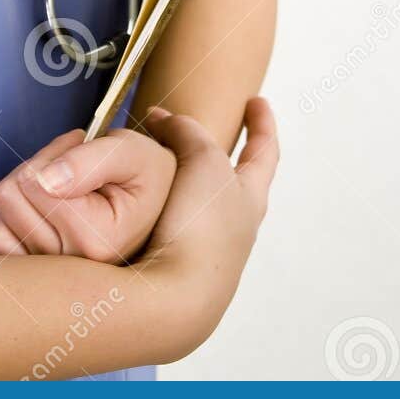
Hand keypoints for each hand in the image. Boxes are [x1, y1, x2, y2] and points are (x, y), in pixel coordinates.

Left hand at [0, 124, 177, 262]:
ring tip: (59, 188)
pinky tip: (41, 211)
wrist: (158, 202)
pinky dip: (9, 219)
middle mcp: (72, 270)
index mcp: (97, 243)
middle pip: (11, 196)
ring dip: (23, 192)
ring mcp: (51, 279)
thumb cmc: (143, 173)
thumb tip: (43, 182)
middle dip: (36, 170)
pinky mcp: (35, 280)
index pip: (35, 182)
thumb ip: (88, 161)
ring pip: (0, 217)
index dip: (54, 155)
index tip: (83, 151)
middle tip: (72, 169)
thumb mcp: (129, 152)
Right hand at [138, 98, 279, 349]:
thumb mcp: (202, 159)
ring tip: (150, 160)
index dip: (262, 125)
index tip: (258, 102)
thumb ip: (186, 130)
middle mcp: (235, 226)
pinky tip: (134, 198)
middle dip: (211, 153)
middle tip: (187, 132)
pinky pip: (166, 221)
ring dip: (176, 180)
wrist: (178, 296)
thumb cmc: (201, 225)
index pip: (265, 153)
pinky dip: (153, 202)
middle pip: (231, 180)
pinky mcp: (175, 264)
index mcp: (250, 197)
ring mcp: (206, 249)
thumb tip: (166, 122)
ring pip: (194, 202)